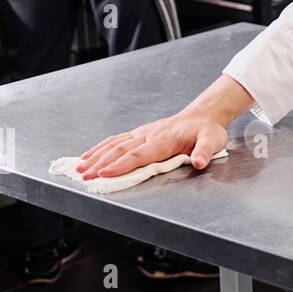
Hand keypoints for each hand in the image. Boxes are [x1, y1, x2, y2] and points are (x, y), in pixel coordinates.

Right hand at [77, 73, 253, 178]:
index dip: (121, 165)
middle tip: (85, 176)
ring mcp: (142, 133)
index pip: (140, 154)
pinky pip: (116, 140)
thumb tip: (199, 162)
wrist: (202, 115)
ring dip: (96, 156)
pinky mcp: (139, 133)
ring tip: (79, 168)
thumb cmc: (207, 131)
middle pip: (122, 150)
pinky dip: (100, 147)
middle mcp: (149, 135)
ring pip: (115, 144)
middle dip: (101, 163)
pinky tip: (87, 156)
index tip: (104, 173)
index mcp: (165, 139)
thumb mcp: (213, 140)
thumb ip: (204, 151)